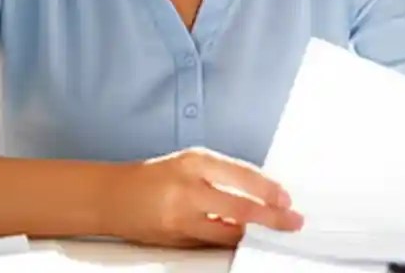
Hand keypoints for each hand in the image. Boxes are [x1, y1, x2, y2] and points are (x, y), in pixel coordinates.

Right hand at [104, 147, 304, 247]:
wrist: (112, 196)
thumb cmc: (154, 177)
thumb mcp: (189, 163)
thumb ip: (222, 175)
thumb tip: (261, 192)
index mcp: (194, 162)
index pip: (242, 175)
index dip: (269, 190)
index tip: (287, 199)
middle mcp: (188, 188)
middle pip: (241, 208)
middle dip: (272, 218)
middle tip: (292, 222)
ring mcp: (181, 217)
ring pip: (229, 232)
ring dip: (254, 233)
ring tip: (271, 233)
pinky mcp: (176, 239)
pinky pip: (213, 242)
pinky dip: (230, 240)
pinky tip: (243, 238)